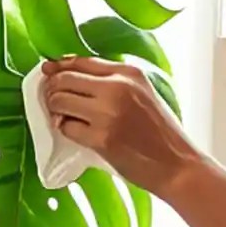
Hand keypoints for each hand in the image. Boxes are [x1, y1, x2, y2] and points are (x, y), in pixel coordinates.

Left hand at [41, 55, 206, 197]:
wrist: (177, 165)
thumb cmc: (160, 133)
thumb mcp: (142, 94)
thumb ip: (114, 82)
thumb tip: (72, 76)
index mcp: (129, 72)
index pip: (81, 61)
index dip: (59, 67)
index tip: (48, 73)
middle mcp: (117, 87)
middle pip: (64, 78)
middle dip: (52, 89)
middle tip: (52, 100)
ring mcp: (108, 112)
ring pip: (59, 101)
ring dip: (55, 110)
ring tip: (64, 117)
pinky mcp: (102, 138)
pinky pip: (66, 127)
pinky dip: (66, 130)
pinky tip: (76, 133)